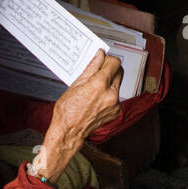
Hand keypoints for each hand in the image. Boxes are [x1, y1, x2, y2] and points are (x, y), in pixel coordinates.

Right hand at [33, 50, 122, 182]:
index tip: (102, 60)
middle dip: (110, 69)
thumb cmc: (67, 112)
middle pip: (119, 71)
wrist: (69, 132)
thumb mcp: (76, 84)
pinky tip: (96, 99)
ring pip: (118, 84)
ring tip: (94, 88)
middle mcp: (110, 95)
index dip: (107, 59)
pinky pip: (116, 96)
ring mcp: (115, 104)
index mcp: (99, 85)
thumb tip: (99, 55)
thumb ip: (91, 68)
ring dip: (109, 82)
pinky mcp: (116, 112)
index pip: (115, 62)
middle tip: (98, 72)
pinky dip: (108, 94)